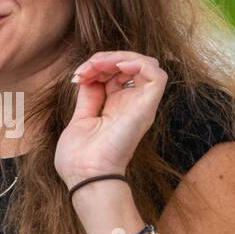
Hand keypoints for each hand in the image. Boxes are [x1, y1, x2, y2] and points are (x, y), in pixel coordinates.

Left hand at [55, 51, 166, 189]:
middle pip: (130, 64)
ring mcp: (141, 105)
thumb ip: (89, 96)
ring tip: (97, 66)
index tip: (77, 76)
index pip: (116, 72)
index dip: (97, 65)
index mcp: (117, 107)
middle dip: (104, 59)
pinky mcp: (146, 108)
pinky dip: (138, 63)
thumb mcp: (81, 118)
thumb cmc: (80, 158)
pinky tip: (115, 68)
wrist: (86, 176)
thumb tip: (88, 77)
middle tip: (83, 71)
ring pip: (146, 63)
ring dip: (119, 57)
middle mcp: (132, 104)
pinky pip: (156, 74)